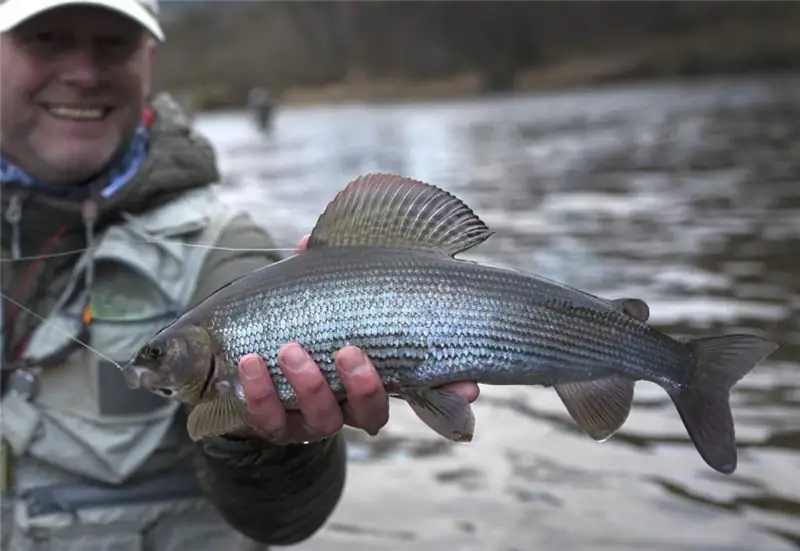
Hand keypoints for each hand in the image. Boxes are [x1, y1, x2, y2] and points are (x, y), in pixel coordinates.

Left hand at [237, 234, 479, 444]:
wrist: (256, 363)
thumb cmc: (303, 327)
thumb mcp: (322, 301)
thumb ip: (322, 274)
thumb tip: (309, 242)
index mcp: (376, 377)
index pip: (422, 390)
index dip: (449, 392)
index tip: (468, 387)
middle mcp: (351, 406)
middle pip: (371, 413)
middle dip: (364, 386)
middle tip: (350, 351)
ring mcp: (316, 419)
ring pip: (324, 420)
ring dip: (310, 386)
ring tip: (290, 350)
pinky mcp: (278, 425)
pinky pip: (271, 420)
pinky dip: (261, 394)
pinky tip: (251, 363)